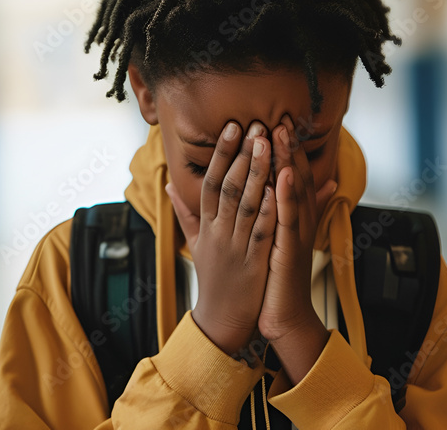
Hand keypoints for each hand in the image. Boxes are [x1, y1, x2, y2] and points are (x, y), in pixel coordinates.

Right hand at [167, 120, 274, 356]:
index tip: (231, 127)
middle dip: (241, 154)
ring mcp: (235, 247)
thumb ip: (185, 212)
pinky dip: (270, 209)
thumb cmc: (213, 278)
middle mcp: (218, 232)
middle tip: (253, 124)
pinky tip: (278, 188)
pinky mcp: (254, 263)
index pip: (212, 181)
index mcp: (206, 225)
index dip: (222, 153)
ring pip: (246, 204)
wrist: (222, 321)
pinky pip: (262, 231)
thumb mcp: (195, 243)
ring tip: (267, 144)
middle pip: (228, 186)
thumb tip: (168, 185)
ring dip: (257, 172)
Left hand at [258, 115, 337, 345]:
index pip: (288, 175)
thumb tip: (281, 194)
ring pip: (293, 192)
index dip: (283, 149)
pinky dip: (288, 196)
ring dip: (287, 161)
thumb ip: (278, 213)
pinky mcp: (290, 250)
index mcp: (291, 217)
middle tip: (280, 117)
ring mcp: (295, 234)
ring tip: (280, 134)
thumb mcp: (275, 239)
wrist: (284, 317)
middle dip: (286, 147)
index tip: (275, 122)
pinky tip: (283, 176)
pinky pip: (289, 219)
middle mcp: (297, 221)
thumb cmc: (274, 279)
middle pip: (294, 176)